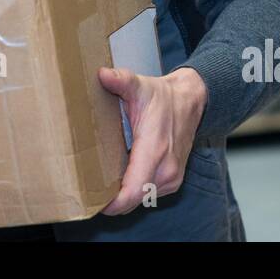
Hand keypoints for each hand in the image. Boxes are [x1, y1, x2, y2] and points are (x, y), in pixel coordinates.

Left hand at [98, 66, 207, 215]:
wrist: (191, 101)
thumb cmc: (163, 97)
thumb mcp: (140, 85)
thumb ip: (121, 80)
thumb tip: (103, 75)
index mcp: (155, 151)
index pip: (132, 192)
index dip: (111, 203)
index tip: (92, 202)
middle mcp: (166, 170)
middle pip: (133, 201)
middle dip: (111, 202)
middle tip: (88, 194)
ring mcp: (171, 178)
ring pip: (140, 200)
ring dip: (122, 197)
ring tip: (100, 186)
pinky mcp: (172, 180)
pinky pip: (148, 194)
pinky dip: (133, 192)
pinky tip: (119, 179)